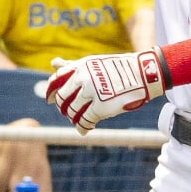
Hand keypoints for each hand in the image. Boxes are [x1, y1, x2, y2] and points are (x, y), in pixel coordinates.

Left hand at [46, 49, 165, 133]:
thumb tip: (53, 63)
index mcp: (79, 67)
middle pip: (61, 98)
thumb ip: (72, 66)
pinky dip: (82, 127)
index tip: (48, 99)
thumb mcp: (92, 62)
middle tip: (66, 112)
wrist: (142, 73)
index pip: (55, 80)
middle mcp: (82, 79)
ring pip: (72, 111)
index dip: (50, 92)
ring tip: (79, 120)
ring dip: (73, 118)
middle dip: (62, 107)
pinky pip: (84, 121)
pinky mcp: (101, 107)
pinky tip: (85, 129)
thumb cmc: (117, 68)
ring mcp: (91, 93)